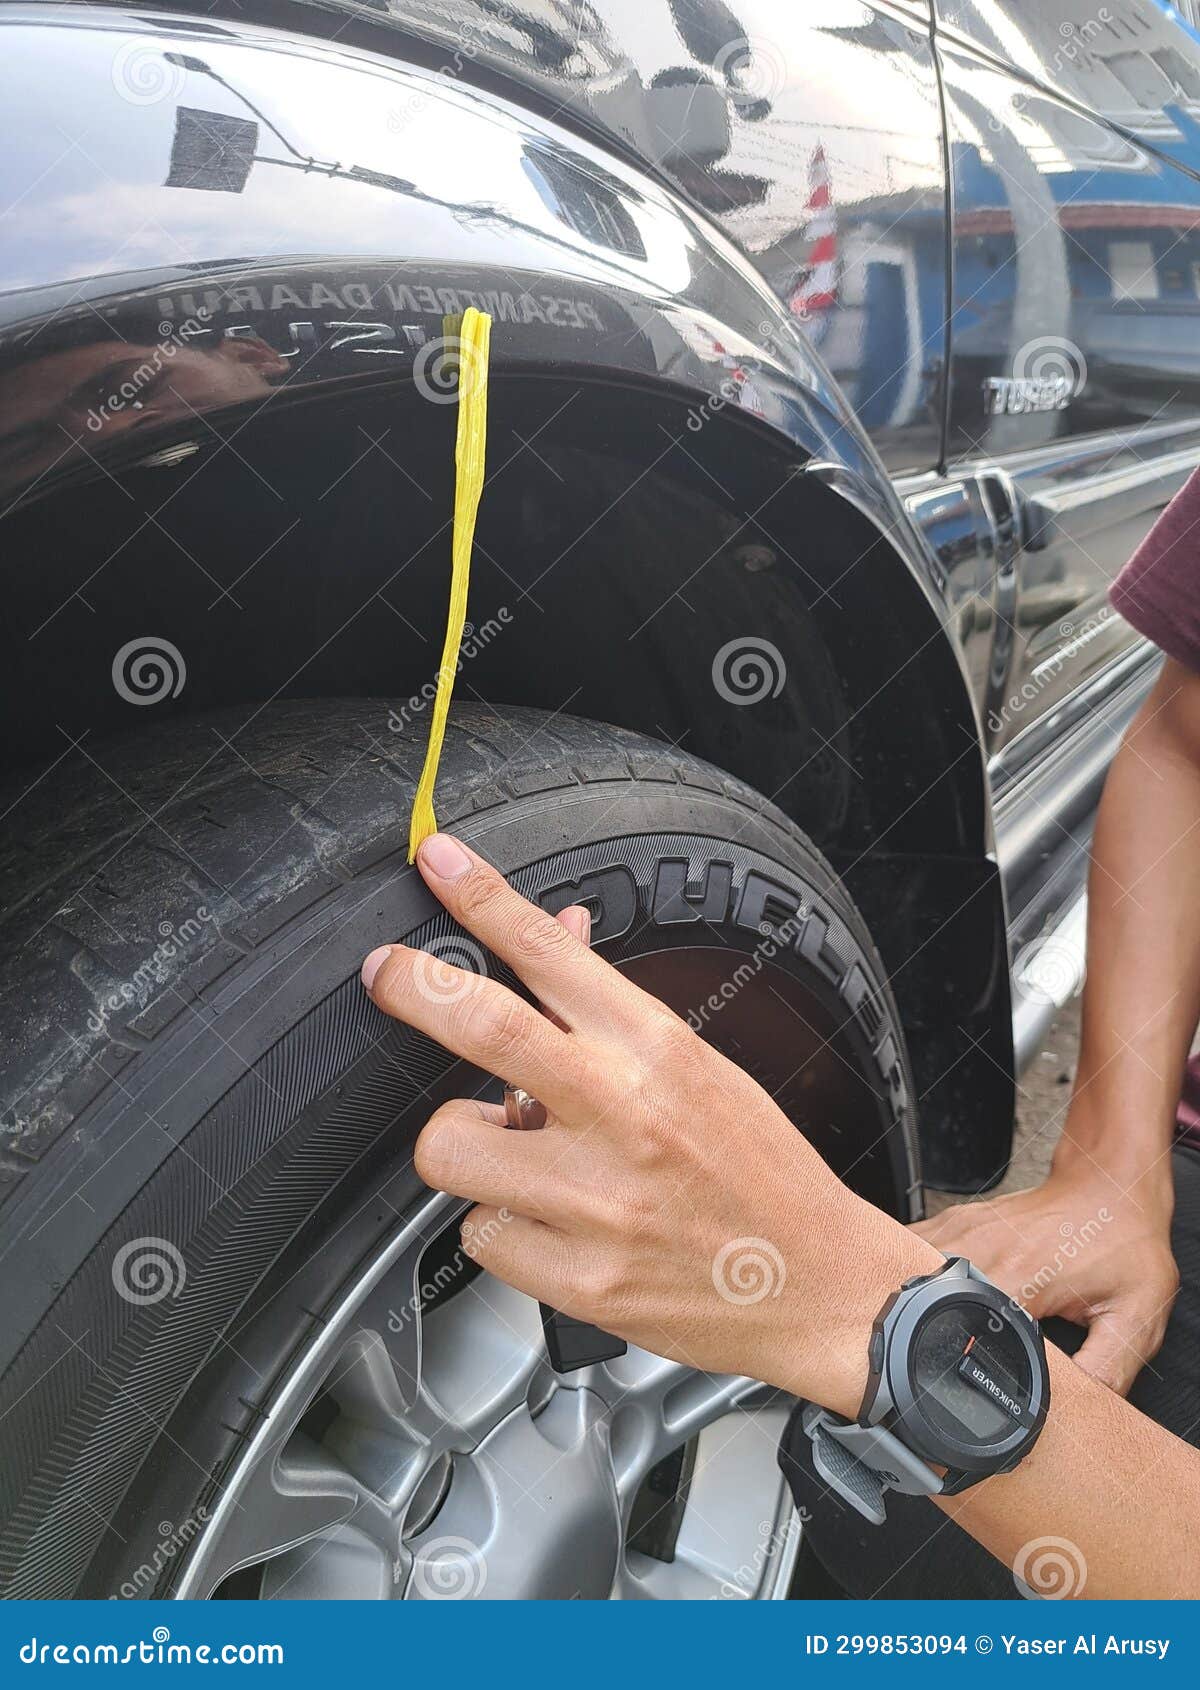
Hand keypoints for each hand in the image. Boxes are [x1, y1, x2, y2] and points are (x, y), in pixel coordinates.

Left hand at [361, 833, 939, 1414]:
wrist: (819, 1284)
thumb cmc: (762, 1173)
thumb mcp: (700, 1067)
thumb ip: (614, 1012)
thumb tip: (558, 938)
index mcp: (657, 1051)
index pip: (552, 953)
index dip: (482, 898)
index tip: (439, 862)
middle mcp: (623, 1115)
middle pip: (485, 1029)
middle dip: (415, 987)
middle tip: (386, 973)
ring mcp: (595, 1200)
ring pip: (451, 1147)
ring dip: (466, 1146)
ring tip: (514, 1156)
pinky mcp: (577, 1277)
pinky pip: (480, 1235)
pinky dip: (502, 1227)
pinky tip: (551, 1224)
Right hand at [913, 1153, 1177, 1394]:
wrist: (1111, 1185)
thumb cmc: (1124, 1241)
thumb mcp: (1137, 1314)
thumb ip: (1109, 1368)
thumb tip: (1079, 1414)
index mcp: (1022, 1278)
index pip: (966, 1330)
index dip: (958, 1363)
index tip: (960, 1382)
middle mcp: (983, 1249)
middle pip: (924, 1297)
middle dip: (920, 1332)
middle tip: (926, 1361)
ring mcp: (963, 1228)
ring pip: (909, 1265)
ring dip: (907, 1298)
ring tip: (915, 1330)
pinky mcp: (956, 1220)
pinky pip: (913, 1245)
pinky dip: (910, 1270)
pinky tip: (920, 1292)